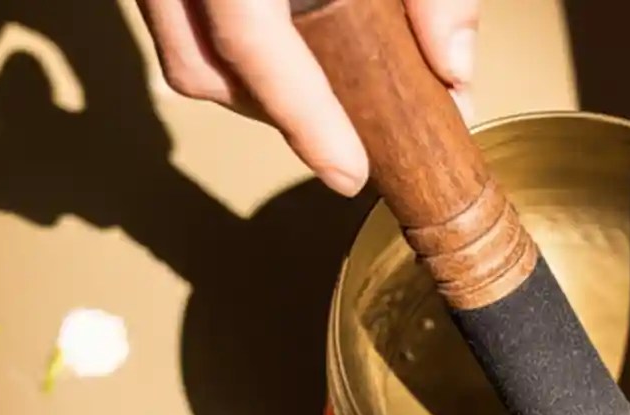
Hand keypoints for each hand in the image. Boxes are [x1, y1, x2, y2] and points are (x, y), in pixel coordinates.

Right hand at [135, 0, 479, 195]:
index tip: (349, 172)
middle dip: (281, 115)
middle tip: (351, 139)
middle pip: (205, 70)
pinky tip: (286, 57)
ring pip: (185, 58)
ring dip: (254, 92)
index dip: (304, 116)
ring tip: (324, 96)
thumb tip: (453, 70)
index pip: (250, 39)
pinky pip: (177, 27)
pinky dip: (232, 58)